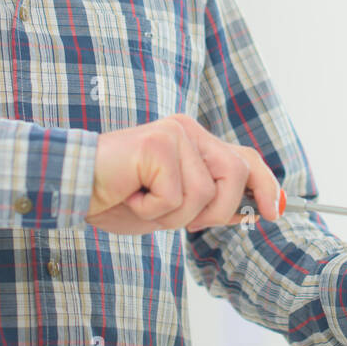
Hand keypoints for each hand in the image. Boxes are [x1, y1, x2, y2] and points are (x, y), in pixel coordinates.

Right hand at [85, 113, 281, 234]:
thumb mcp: (172, 205)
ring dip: (175, 215)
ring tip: (144, 202)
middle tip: (174, 216)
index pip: (243, 157)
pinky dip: (154, 211)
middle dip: (215, 211)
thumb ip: (208, 201)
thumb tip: (251, 209)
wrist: (71, 188)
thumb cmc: (115, 196)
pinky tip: (132, 195)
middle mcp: (187, 129)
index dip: (266, 184)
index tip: (275, 212)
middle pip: (235, 174)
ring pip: (206, 193)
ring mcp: (174, 134)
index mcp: (192, 139)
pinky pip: (177, 197)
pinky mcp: (159, 144)